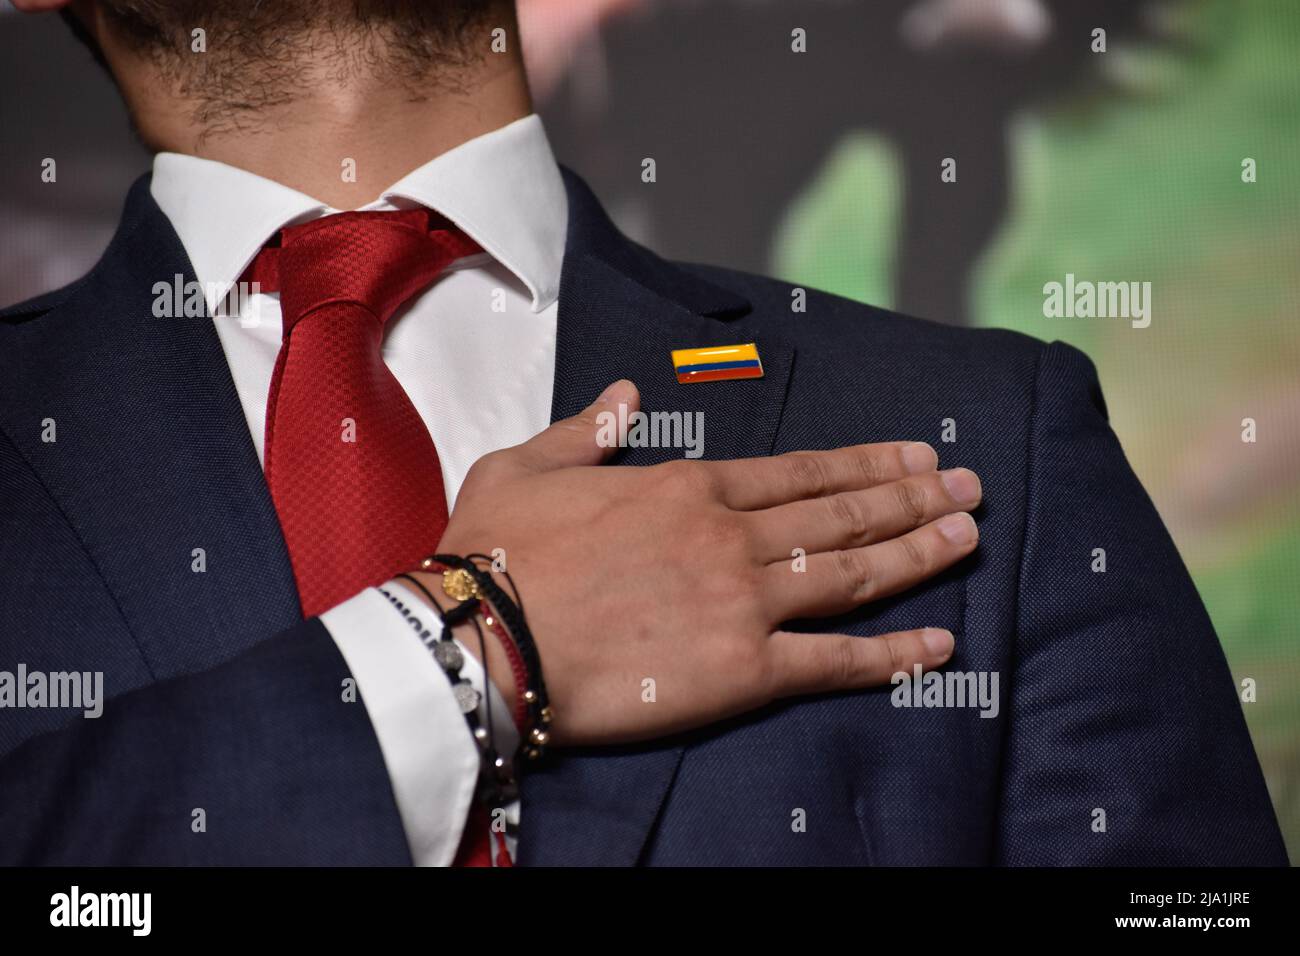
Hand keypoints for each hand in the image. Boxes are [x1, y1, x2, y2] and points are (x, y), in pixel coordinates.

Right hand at [417, 379, 981, 746]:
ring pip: (852, 573)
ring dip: (918, 555)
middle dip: (912, 500)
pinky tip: (939, 647)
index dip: (864, 464)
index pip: (798, 472)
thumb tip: (623, 394)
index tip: (914, 457)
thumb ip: (586, 429)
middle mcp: (731, 537)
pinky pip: (834, 661)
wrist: (483, 638)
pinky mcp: (743, 669)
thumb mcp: (525, 465)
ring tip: (969, 538)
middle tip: (970, 490)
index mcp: (687, 487)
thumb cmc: (495, 552)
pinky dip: (892, 654)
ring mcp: (744, 602)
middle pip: (841, 515)